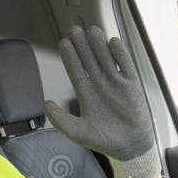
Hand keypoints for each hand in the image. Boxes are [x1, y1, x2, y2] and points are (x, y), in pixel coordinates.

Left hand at [44, 25, 160, 177]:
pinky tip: (113, 42)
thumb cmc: (102, 141)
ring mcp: (116, 83)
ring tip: (91, 31)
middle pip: (89, 60)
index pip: (76, 70)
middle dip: (82, 45)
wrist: (129, 148)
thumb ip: (61, 119)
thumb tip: (45, 103)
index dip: (69, 57)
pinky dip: (120, 55)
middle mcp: (100, 85)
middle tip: (74, 30)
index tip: (63, 43)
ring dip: (99, 46)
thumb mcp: (77, 132)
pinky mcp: (132, 86)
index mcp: (86, 94)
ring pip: (106, 59)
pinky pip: (125, 66)